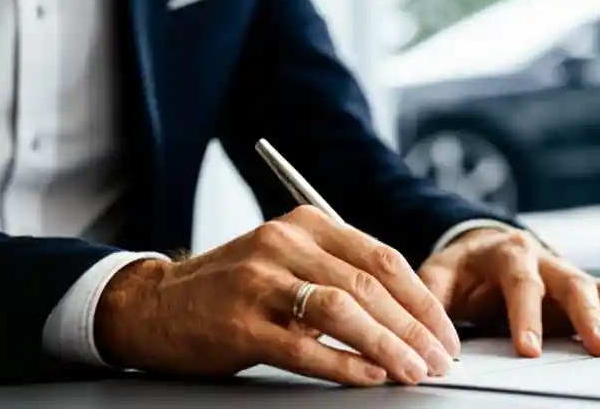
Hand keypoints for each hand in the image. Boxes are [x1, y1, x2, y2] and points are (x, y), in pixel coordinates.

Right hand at [95, 205, 459, 385]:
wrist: (154, 304)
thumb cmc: (235, 287)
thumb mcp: (290, 261)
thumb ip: (341, 274)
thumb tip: (410, 315)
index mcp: (308, 223)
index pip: (384, 258)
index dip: (422, 299)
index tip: (445, 331)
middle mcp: (286, 243)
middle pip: (370, 285)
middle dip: (414, 327)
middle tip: (440, 357)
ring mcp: (261, 280)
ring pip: (342, 311)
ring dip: (387, 345)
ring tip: (413, 370)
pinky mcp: (240, 321)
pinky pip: (303, 346)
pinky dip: (343, 363)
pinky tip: (368, 377)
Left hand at [418, 228, 599, 356]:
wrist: (485, 245)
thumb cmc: (463, 266)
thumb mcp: (438, 274)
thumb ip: (433, 299)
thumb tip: (432, 336)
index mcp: (509, 253)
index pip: (520, 283)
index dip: (526, 316)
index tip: (530, 350)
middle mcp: (546, 259)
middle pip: (574, 285)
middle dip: (591, 318)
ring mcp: (569, 273)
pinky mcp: (583, 289)